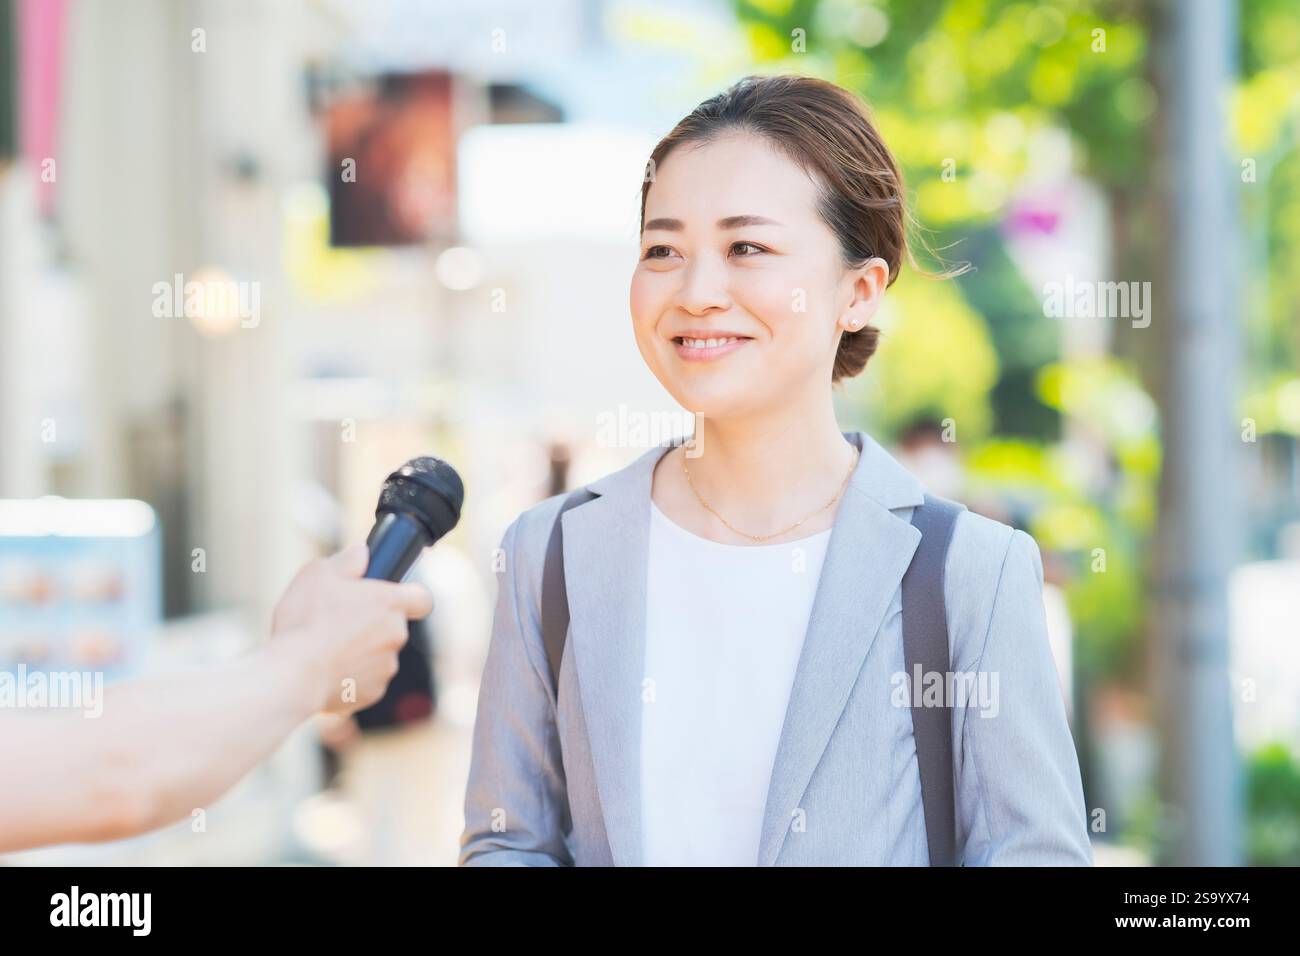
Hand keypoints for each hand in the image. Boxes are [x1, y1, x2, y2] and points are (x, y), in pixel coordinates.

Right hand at [270, 544, 432, 715]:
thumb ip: (347, 561)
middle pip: (393, 627)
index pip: (422, 598)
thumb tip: (362, 555)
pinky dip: (350, 676)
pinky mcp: (372, 693)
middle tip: (339, 621)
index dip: (409, 596)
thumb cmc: (306, 621)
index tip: (389, 597)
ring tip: (326, 648)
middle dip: (372, 624)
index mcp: (390, 603)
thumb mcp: (319, 574)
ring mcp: (386, 667)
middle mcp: (396, 636)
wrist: (292, 675)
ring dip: (360, 651)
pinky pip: (366, 680)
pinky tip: (324, 670)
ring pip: (379, 654)